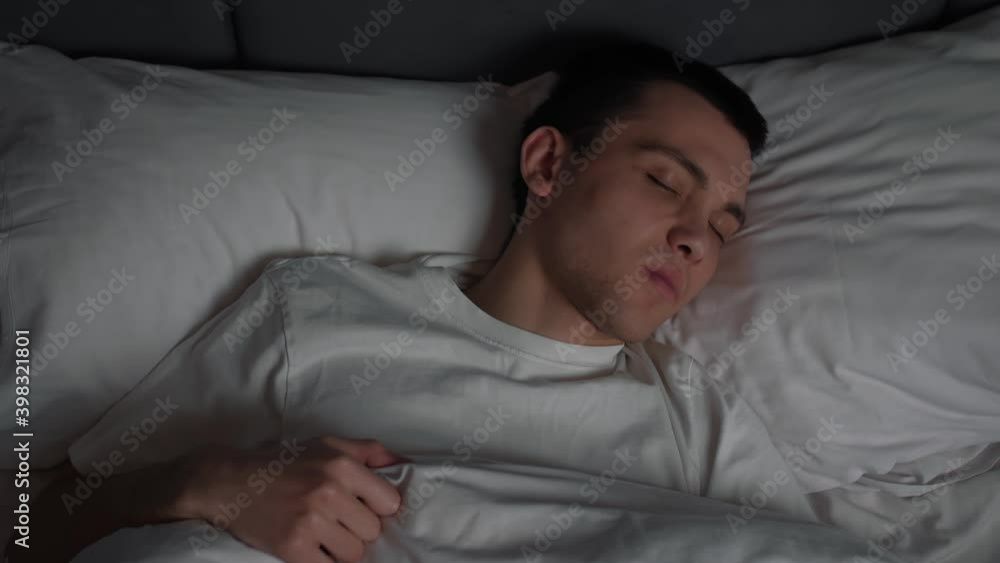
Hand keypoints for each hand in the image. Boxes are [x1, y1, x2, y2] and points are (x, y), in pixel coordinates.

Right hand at [189, 436, 406, 562]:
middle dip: (358, 528)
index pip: (390, 502)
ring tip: (322, 533)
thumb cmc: (282, 462)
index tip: (361, 506)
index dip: (377, 507)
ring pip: (354, 553)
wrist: (228, 482)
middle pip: (373, 531)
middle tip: (336, 519)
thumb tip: (405, 462)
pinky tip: (310, 548)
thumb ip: (369, 451)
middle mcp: (329, 492)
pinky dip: (322, 562)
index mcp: (341, 466)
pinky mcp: (293, 548)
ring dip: (342, 548)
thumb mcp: (326, 444)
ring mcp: (310, 522)